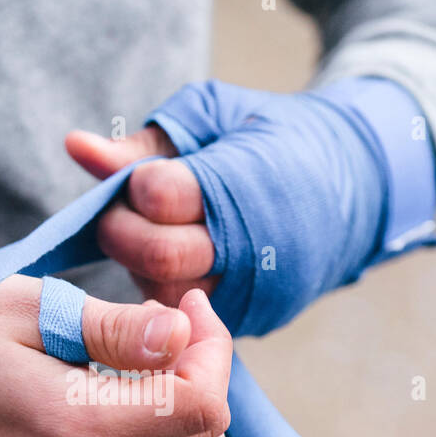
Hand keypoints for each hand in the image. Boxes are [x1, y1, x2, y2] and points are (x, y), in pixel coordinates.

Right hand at [0, 276, 231, 436]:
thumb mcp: (34, 310)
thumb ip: (113, 327)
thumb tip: (180, 336)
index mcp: (76, 427)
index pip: (200, 404)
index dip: (211, 348)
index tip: (185, 305)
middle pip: (209, 436)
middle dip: (205, 372)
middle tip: (167, 326)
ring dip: (193, 408)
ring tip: (150, 364)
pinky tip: (136, 400)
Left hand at [68, 79, 435, 337]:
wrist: (358, 184)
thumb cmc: (274, 138)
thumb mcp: (215, 117)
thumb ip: (145, 142)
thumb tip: (77, 148)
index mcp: (243, 183)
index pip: (159, 195)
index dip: (137, 186)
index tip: (140, 179)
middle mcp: (251, 247)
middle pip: (157, 258)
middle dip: (124, 234)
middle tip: (124, 215)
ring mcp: (254, 291)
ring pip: (166, 297)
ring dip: (143, 268)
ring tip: (156, 235)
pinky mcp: (253, 319)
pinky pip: (188, 318)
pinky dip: (168, 293)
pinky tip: (174, 265)